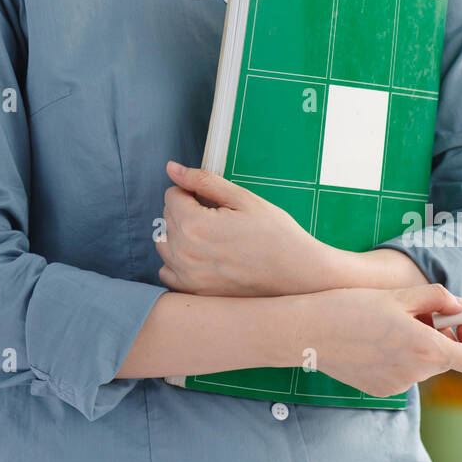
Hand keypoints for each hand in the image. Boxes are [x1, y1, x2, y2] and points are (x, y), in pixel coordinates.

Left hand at [156, 160, 343, 295]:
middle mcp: (184, 252)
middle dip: (186, 211)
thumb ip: (203, 181)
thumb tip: (171, 168)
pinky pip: (167, 272)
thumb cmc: (275, 234)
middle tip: (219, 219)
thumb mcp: (243, 199)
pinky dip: (178, 262)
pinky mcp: (193, 293)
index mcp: (194, 224)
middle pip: (166, 218)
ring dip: (179, 235)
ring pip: (164, 244)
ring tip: (211, 238)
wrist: (297, 275)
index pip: (171, 195)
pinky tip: (202, 258)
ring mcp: (187, 276)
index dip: (192, 192)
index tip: (214, 201)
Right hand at [284, 282, 461, 396]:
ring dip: (416, 344)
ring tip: (388, 322)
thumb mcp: (399, 295)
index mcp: (427, 348)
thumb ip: (436, 298)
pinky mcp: (380, 390)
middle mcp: (416, 373)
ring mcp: (398, 385)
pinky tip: (371, 339)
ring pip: (421, 364)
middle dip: (440, 336)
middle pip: (446, 358)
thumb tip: (460, 305)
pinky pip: (401, 372)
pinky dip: (396, 356)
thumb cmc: (353, 306)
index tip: (457, 322)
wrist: (309, 331)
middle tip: (418, 311)